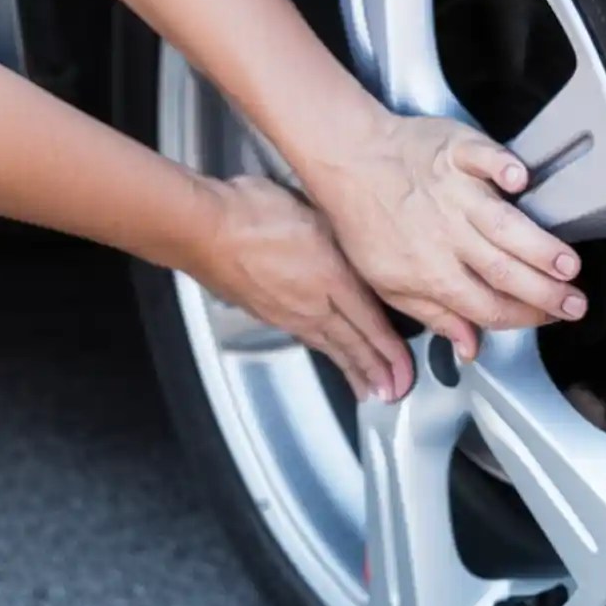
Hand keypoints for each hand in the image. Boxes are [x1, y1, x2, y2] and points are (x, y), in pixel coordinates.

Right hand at [187, 175, 412, 400]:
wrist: (200, 226)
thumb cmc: (254, 212)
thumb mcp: (316, 213)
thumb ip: (343, 237)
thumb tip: (363, 247)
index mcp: (332, 278)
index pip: (370, 323)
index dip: (390, 352)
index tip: (405, 373)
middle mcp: (313, 304)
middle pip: (353, 344)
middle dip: (376, 372)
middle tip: (394, 394)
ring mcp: (288, 312)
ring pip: (330, 346)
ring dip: (353, 370)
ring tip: (368, 390)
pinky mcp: (268, 313)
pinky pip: (307, 339)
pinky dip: (326, 353)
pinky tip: (330, 356)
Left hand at [299, 114, 586, 360]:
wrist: (347, 161)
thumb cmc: (366, 220)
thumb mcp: (388, 284)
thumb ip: (435, 316)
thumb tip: (470, 346)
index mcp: (432, 273)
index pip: (488, 306)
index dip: (525, 317)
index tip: (553, 319)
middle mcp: (448, 236)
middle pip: (503, 271)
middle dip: (545, 292)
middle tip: (577, 303)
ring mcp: (455, 193)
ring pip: (503, 224)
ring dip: (537, 245)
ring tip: (568, 263)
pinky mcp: (456, 153)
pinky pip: (483, 159)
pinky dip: (502, 167)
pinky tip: (521, 178)